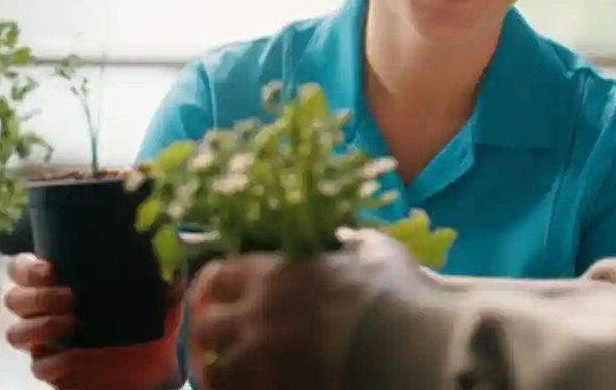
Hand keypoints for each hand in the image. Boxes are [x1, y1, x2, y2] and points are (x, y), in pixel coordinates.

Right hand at [3, 254, 184, 388]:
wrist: (152, 359)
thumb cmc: (145, 314)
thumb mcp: (156, 289)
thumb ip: (163, 273)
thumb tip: (169, 257)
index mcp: (58, 282)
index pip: (21, 268)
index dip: (27, 268)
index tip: (51, 269)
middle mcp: (43, 310)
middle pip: (14, 299)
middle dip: (38, 296)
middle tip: (71, 297)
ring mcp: (44, 341)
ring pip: (16, 333)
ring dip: (40, 326)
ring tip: (74, 324)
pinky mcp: (52, 369)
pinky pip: (39, 367)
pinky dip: (55, 361)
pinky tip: (76, 355)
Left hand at [187, 230, 435, 389]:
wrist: (411, 344)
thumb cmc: (397, 292)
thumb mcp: (376, 251)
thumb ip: (352, 244)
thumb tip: (347, 241)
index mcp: (277, 273)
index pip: (217, 276)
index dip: (211, 287)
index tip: (212, 296)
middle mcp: (258, 315)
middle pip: (204, 325)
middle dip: (206, 333)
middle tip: (213, 343)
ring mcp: (262, 361)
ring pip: (213, 371)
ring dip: (216, 371)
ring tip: (224, 375)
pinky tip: (251, 389)